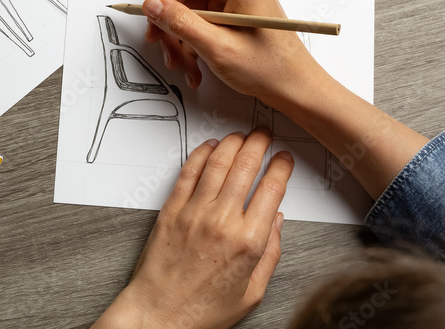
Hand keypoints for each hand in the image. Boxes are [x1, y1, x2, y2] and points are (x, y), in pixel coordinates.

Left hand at [94, 130, 293, 328]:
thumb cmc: (203, 310)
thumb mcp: (252, 292)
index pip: (272, 189)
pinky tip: (210, 147)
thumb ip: (271, 254)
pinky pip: (188, 172)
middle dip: (260, 144)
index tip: (284, 159)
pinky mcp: (172, 210)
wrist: (160, 315)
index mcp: (249, 242)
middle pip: (246, 166)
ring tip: (241, 136)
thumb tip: (278, 222)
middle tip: (265, 134)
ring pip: (218, 162)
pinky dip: (201, 153)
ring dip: (233, 142)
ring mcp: (195, 212)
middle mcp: (223, 221)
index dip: (282, 167)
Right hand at [143, 0, 328, 109]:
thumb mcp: (217, 46)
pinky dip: (190, 42)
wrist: (295, 89)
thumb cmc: (271, 68)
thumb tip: (153, 5)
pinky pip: (200, 21)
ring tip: (181, 61)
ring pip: (190, 7)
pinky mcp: (232, 17)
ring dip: (179, 35)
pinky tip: (193, 65)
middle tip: (161, 39)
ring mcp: (235, 1)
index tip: (158, 6)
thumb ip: (180, 23)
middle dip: (170, 16)